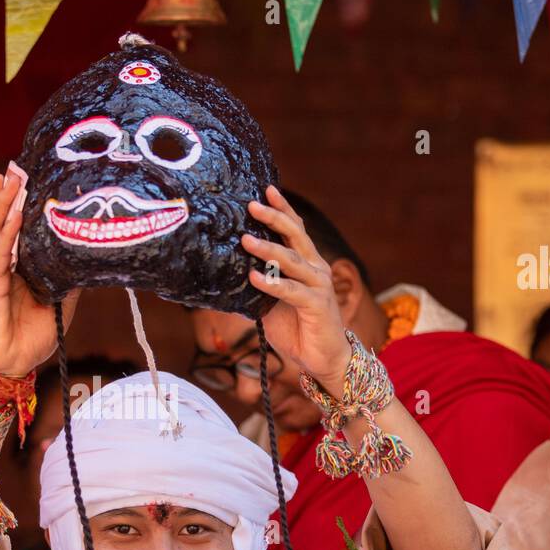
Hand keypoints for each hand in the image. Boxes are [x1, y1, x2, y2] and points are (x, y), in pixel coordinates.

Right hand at [0, 173, 79, 377]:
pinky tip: (15, 213)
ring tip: (9, 179)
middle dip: (1, 193)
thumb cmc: (30, 338)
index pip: (6, 228)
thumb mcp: (60, 305)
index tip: (25, 180)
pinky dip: (6, 231)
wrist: (10, 366)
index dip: (10, 204)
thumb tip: (91, 262)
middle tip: (15, 168)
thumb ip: (70, 281)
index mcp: (10, 268)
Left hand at [241, 186, 351, 393]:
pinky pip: (291, 290)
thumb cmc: (298, 329)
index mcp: (307, 263)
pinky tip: (254, 277)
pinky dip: (272, 284)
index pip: (296, 230)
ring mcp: (318, 286)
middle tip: (252, 205)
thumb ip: (256, 287)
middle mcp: (316, 268)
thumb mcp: (271, 304)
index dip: (283, 210)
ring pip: (292, 261)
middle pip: (295, 236)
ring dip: (267, 250)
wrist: (323, 359)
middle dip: (274, 218)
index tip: (267, 190)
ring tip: (245, 240)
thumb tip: (226, 277)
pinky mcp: (317, 305)